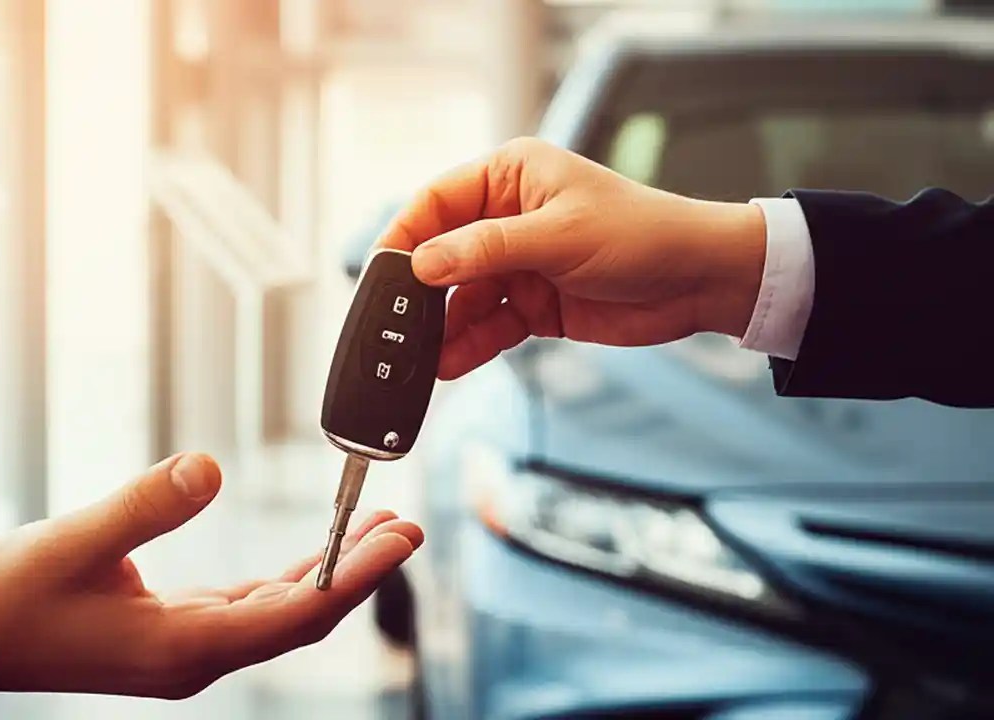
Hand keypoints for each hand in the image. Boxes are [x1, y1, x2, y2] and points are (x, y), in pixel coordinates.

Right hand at [0, 453, 422, 698]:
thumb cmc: (14, 598)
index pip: (297, 613)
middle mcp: (198, 657)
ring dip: (330, 571)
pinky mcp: (178, 635)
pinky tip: (315, 553)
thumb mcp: (74, 542)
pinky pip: (253, 606)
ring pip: (281, 611)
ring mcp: (189, 649)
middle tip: (408, 525)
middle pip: (302, 615)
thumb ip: (144, 506)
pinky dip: (291, 576)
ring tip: (377, 529)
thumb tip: (209, 467)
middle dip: (359, 570)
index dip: (357, 575)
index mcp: (183, 647)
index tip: (403, 537)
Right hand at [378, 137, 766, 379]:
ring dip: (441, 329)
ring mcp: (518, 264)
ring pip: (462, 299)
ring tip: (420, 359)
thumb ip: (486, 251)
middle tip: (394, 326)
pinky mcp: (532, 306)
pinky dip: (468, 347)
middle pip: (442, 255)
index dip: (404, 236)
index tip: (379, 273)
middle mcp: (506, 218)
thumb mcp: (557, 237)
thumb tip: (423, 265)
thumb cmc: (641, 234)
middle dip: (420, 293)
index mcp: (510, 177)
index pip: (437, 202)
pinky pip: (487, 327)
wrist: (700, 281)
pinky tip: (448, 366)